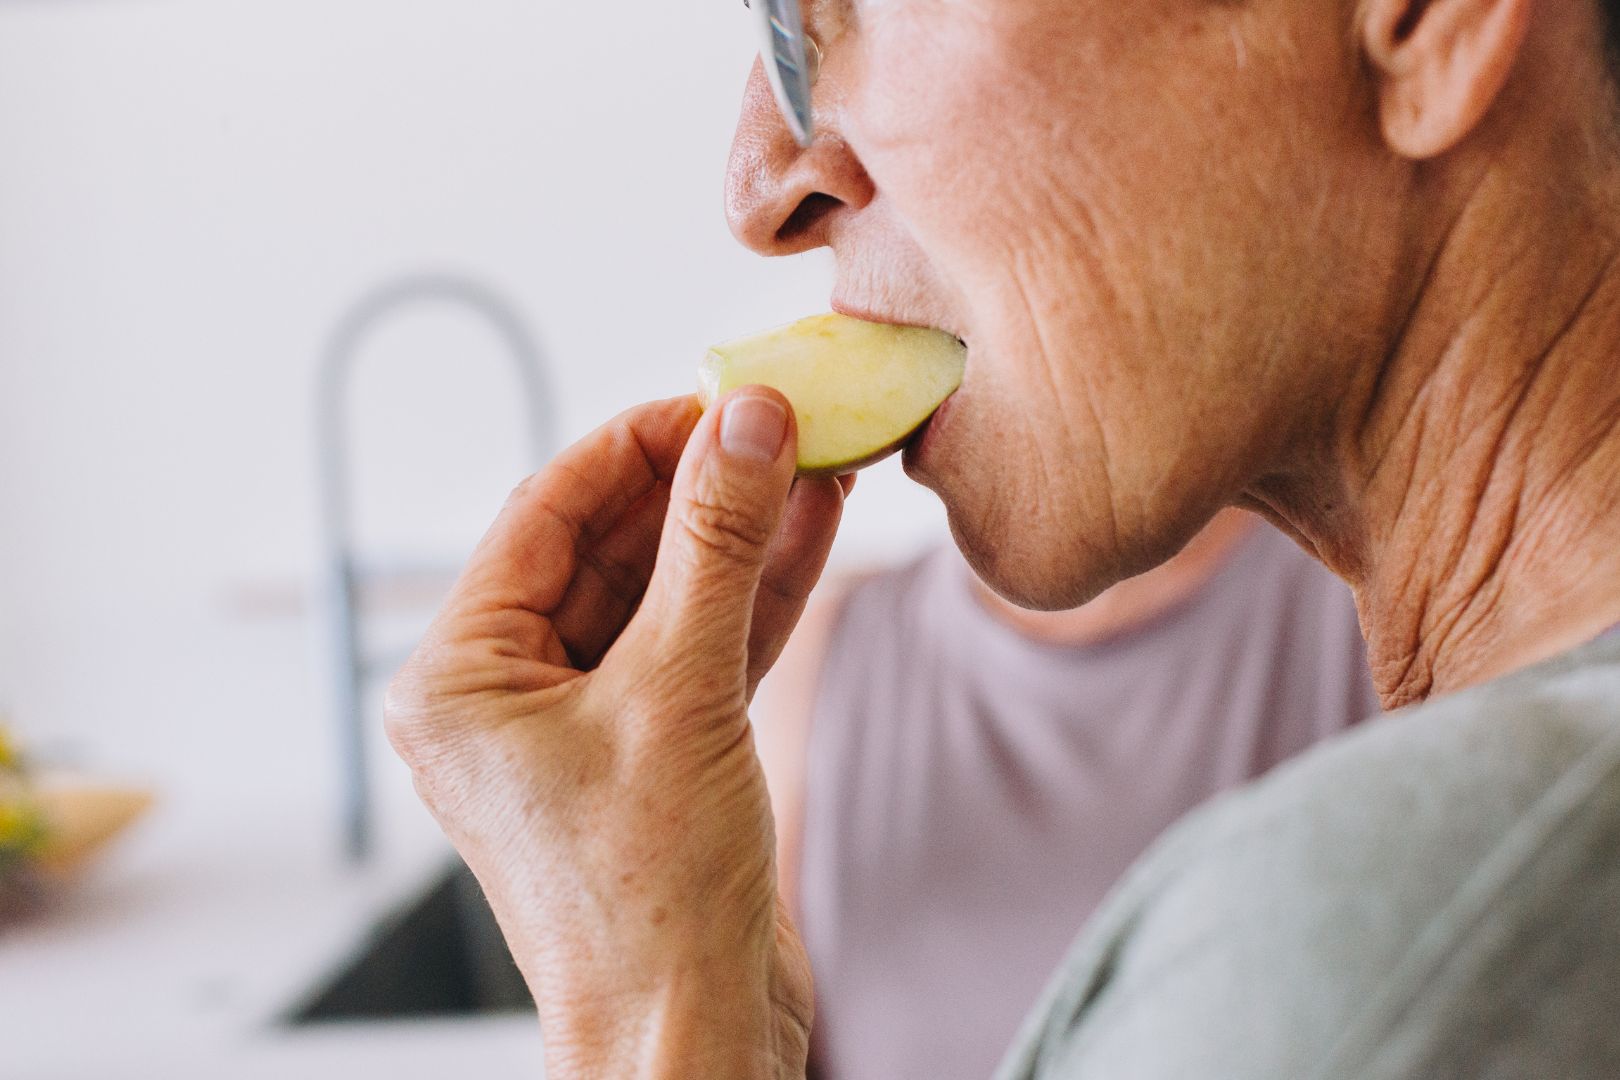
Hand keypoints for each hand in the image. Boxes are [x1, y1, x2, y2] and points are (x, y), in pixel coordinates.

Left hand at [385, 390, 846, 1078]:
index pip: (544, 513)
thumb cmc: (648, 896)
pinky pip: (698, 647)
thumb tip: (749, 423)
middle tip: (781, 422)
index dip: (635, 443)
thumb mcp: (681, 691)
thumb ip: (714, 545)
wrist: (693, 1036)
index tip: (719, 395)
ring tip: (815, 459)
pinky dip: (755, 594)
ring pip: (664, 595)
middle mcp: (509, 694)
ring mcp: (583, 724)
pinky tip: (814, 529)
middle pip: (608, 547)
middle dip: (698, 484)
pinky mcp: (652, 752)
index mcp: (460, 675)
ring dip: (739, 532)